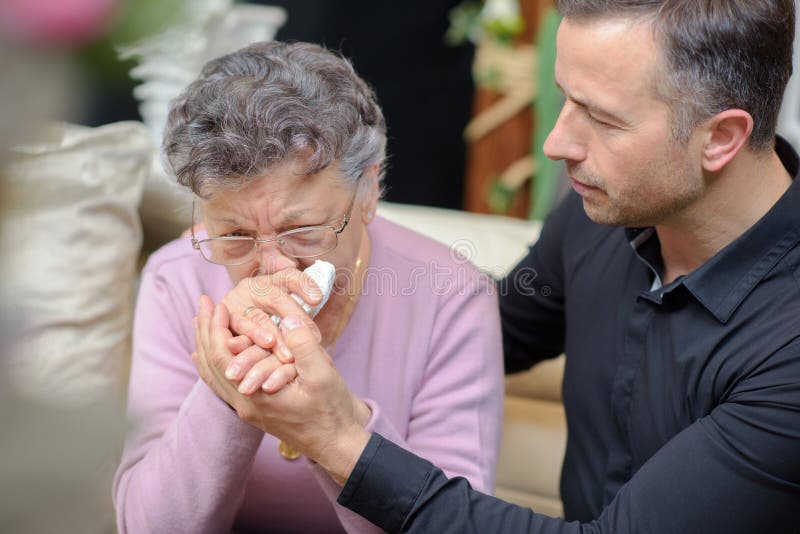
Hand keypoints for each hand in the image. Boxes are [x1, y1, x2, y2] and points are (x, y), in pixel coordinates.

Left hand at [193, 295, 369, 483]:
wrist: (335, 443)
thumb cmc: (331, 410)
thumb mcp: (322, 374)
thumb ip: (303, 344)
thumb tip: (287, 318)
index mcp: (255, 395)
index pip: (221, 356)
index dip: (217, 327)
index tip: (218, 303)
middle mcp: (244, 404)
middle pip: (210, 364)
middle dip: (205, 331)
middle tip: (204, 304)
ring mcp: (247, 410)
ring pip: (213, 375)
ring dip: (206, 345)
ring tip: (203, 322)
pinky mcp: (254, 410)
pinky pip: (222, 384)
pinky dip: (212, 365)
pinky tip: (209, 356)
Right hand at [221, 268, 322, 362]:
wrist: (228, 327)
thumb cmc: (272, 317)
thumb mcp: (286, 303)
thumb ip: (297, 291)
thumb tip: (304, 280)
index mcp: (273, 280)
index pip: (290, 276)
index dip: (304, 285)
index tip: (317, 299)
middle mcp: (254, 288)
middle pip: (277, 298)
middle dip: (295, 317)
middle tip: (312, 337)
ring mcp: (237, 303)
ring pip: (259, 319)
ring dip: (274, 336)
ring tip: (288, 353)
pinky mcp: (225, 321)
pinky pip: (239, 334)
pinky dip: (250, 345)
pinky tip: (261, 353)